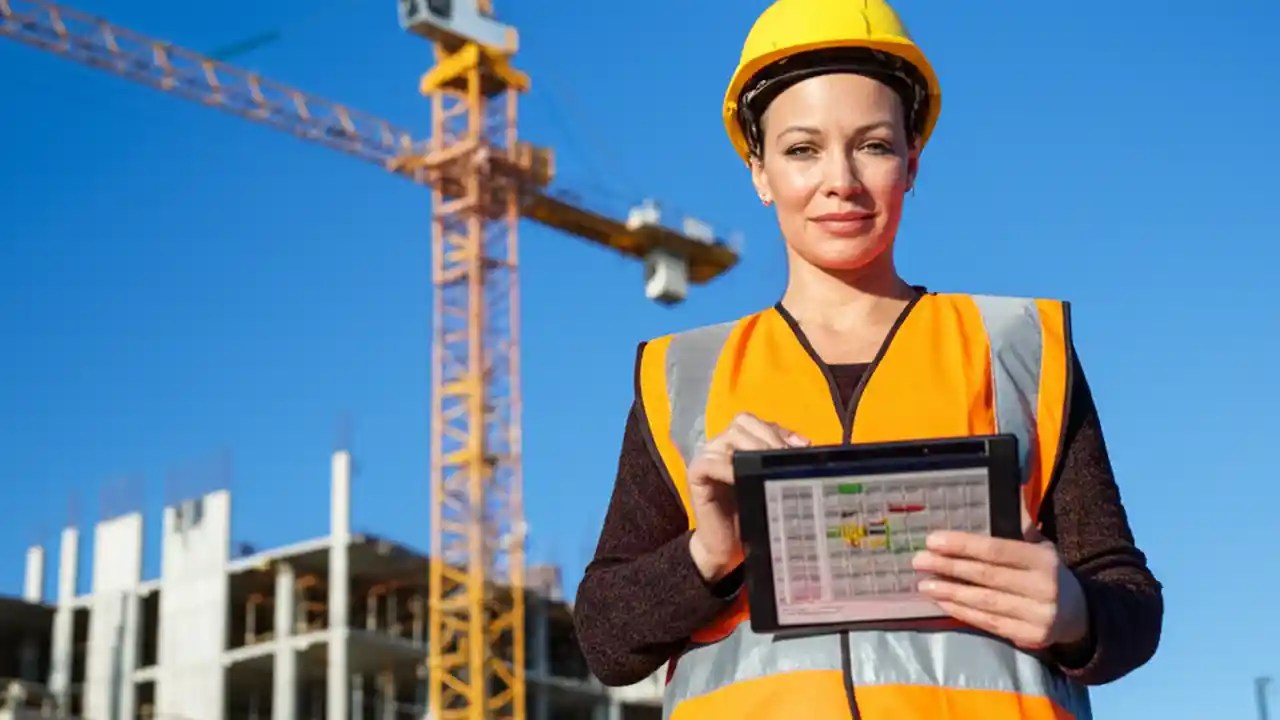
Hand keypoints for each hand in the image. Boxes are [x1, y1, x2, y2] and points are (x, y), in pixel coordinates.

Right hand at [687, 412, 808, 582]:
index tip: (802, 446)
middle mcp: (722, 445)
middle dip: (769, 437)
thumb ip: (781, 464)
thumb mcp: (771, 484)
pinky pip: (710, 460)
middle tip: (785, 457)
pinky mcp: (696, 473)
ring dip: (753, 449)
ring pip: (729, 437)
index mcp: (740, 444)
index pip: (758, 423)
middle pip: (743, 423)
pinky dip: (729, 466)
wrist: (726, 548)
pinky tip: (744, 477)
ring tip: (769, 468)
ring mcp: (707, 457)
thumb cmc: (750, 515)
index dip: (780, 430)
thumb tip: (803, 447)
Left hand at [912, 522, 1088, 651]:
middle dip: (949, 567)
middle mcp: (1043, 588)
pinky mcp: (1029, 638)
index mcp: (1043, 560)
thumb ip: (1020, 522)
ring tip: (924, 585)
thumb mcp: (1041, 546)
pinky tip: (942, 602)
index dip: (963, 545)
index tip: (933, 540)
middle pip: (987, 577)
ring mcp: (1037, 616)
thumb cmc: (1047, 573)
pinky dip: (962, 612)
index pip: (997, 550)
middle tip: (919, 562)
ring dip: (950, 593)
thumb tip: (1009, 481)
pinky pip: (989, 624)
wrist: (1078, 615)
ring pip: (985, 602)